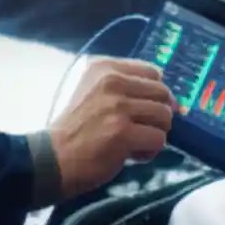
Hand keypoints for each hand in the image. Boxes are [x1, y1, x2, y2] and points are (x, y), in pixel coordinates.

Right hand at [49, 57, 176, 198]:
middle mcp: (111, 81)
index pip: (152, 72)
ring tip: (134, 143)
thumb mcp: (94, 93)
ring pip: (164, 117)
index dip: (156, 94)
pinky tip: (131, 155)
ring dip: (154, 134)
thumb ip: (126, 88)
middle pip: (162, 94)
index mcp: (104, 67)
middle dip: (157, 116)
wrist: (51, 157)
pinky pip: (158, 139)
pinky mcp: (122, 132)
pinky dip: (149, 151)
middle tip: (140, 130)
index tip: (146, 109)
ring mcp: (117, 106)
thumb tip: (173, 101)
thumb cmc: (75, 128)